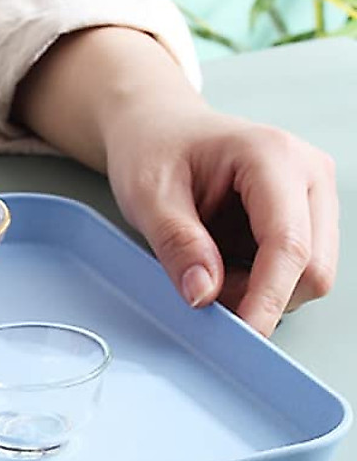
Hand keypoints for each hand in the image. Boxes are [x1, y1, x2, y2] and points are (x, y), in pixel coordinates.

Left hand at [104, 102, 337, 335]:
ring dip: (258, 289)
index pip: (288, 244)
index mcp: (272, 156)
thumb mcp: (147, 194)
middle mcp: (309, 173)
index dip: (268, 297)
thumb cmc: (154, 148)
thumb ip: (177, 244)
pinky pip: (298, 270)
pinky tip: (224, 257)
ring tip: (206, 261)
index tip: (244, 334)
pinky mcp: (309, 215)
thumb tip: (204, 295)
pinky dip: (259, 280)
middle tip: (200, 283)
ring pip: (310, 275)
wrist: (159, 127)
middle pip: (313, 268)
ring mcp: (314, 195)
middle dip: (260, 294)